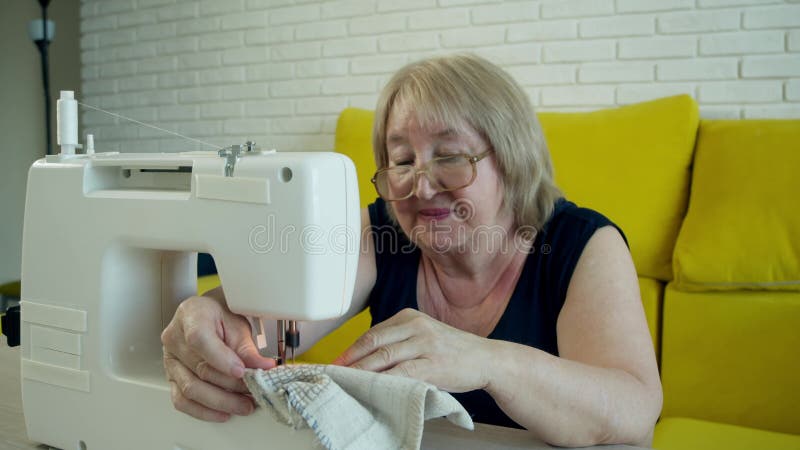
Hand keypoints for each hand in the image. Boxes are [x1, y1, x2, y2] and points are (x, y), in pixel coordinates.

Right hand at [161, 295, 275, 421]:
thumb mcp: (238, 324)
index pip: (200, 340)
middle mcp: (174, 339)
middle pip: (200, 369)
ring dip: (220, 402)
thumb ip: (248, 348)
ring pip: (190, 389)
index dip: (221, 359)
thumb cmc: (220, 316)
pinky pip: (181, 401)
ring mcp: (170, 359)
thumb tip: (264, 368)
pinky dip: (203, 411)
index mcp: (191, 315)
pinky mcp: (171, 377)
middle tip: (253, 392)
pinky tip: (223, 412)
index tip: (242, 372)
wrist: (206, 315)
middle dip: (230, 386)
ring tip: (242, 405)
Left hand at [332, 308, 491, 392]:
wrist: (487, 359)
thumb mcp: (424, 335)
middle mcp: (416, 326)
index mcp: (410, 317)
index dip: (351, 349)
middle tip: (333, 373)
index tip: (336, 362)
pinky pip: (402, 373)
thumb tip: (366, 359)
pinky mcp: (434, 364)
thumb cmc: (452, 351)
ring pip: (384, 356)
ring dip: (362, 371)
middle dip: (350, 359)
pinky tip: (373, 388)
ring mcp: (425, 344)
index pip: (372, 332)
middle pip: (373, 341)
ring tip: (346, 381)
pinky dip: (384, 381)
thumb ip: (399, 341)